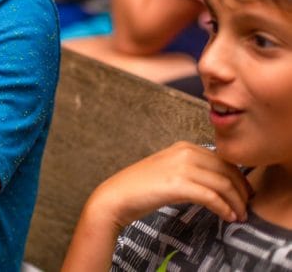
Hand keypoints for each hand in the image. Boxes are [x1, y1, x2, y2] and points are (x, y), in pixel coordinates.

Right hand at [87, 141, 252, 231]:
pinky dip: (224, 208)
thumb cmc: (141, 187)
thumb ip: (190, 169)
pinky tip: (227, 217)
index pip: (223, 160)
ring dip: (236, 202)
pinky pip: (212, 197)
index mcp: (183, 146)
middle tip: (246, 207)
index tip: (243, 193)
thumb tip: (216, 181)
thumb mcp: (169, 170)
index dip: (239, 177)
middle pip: (228, 170)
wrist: (117, 195)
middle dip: (242, 190)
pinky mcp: (178, 185)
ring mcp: (181, 167)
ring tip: (239, 216)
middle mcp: (185, 152)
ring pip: (223, 184)